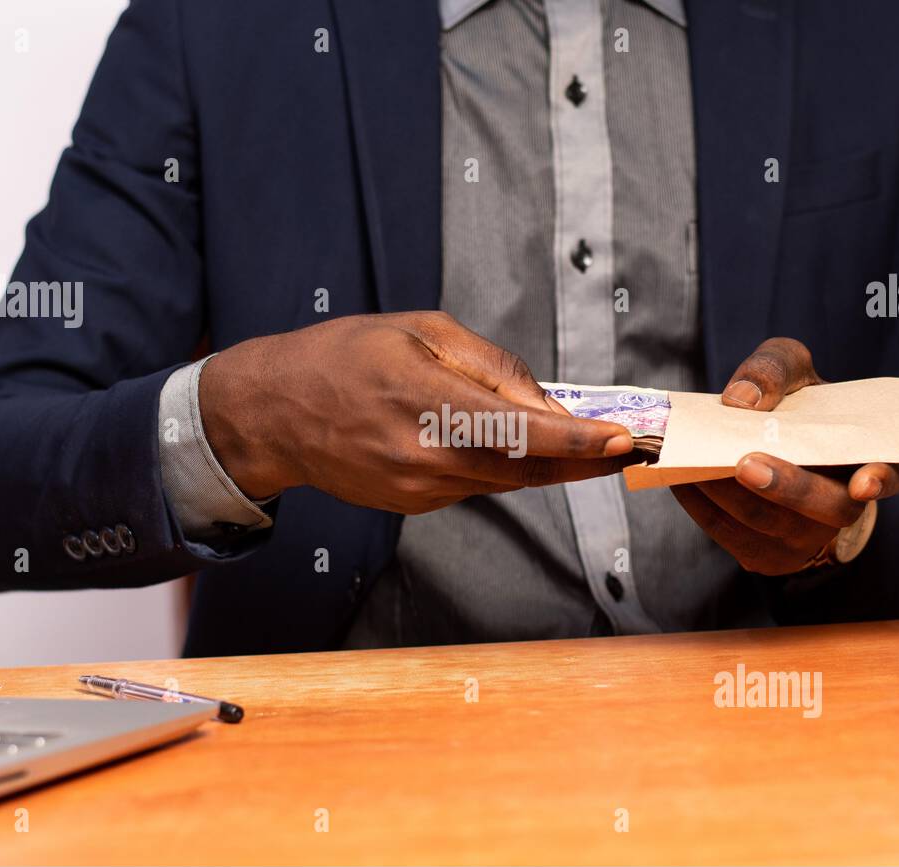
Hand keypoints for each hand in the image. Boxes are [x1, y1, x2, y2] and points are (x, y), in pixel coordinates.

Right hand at [198, 311, 635, 513]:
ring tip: (578, 443)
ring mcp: (417, 488)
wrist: (275, 413)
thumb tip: (549, 405)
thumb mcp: (421, 330)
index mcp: (425, 399)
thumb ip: (492, 368)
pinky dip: (499, 467)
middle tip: (624, 448)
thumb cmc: (344, 357)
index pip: (519, 432)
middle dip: (582, 461)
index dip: (578, 442)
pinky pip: (474, 485)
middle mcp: (423, 455)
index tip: (620, 442)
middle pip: (525, 469)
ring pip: (504, 481)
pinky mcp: (413, 504)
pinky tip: (498, 445)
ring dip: (545, 465)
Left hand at [671, 337, 898, 573]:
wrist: (766, 445)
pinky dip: (703, 506)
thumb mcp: (790, 369)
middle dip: (786, 488)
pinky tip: (681, 479)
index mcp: (868, 458)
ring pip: (770, 524)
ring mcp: (807, 539)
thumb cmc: (792, 405)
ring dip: (728, 494)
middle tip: (744, 464)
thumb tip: (742, 399)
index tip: (864, 483)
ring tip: (693, 462)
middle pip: (827, 508)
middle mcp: (845, 505)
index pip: (890, 474)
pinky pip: (731, 536)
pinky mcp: (766, 555)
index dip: (881, 479)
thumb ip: (773, 369)